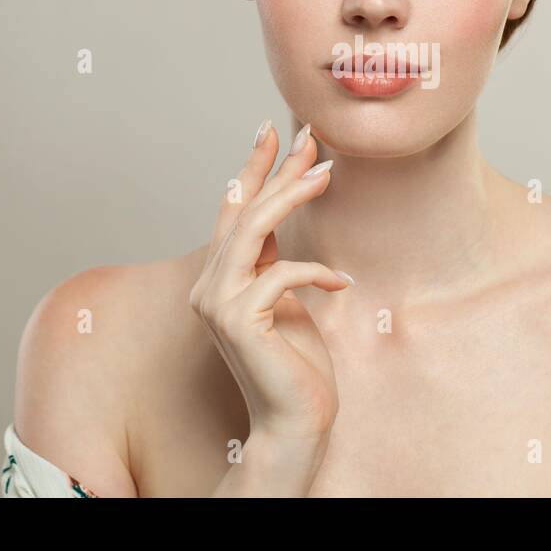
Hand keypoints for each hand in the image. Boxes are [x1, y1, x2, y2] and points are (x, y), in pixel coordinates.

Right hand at [189, 120, 350, 446]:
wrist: (295, 420)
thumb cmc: (296, 363)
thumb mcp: (287, 298)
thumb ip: (276, 258)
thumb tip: (287, 210)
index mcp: (219, 278)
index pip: (233, 211)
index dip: (252, 169)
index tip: (272, 131)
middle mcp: (209, 286)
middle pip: (244, 211)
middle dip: (278, 170)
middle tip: (312, 137)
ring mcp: (217, 302)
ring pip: (256, 230)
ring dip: (293, 196)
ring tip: (328, 174)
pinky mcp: (238, 320)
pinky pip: (282, 273)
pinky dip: (317, 273)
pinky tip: (340, 284)